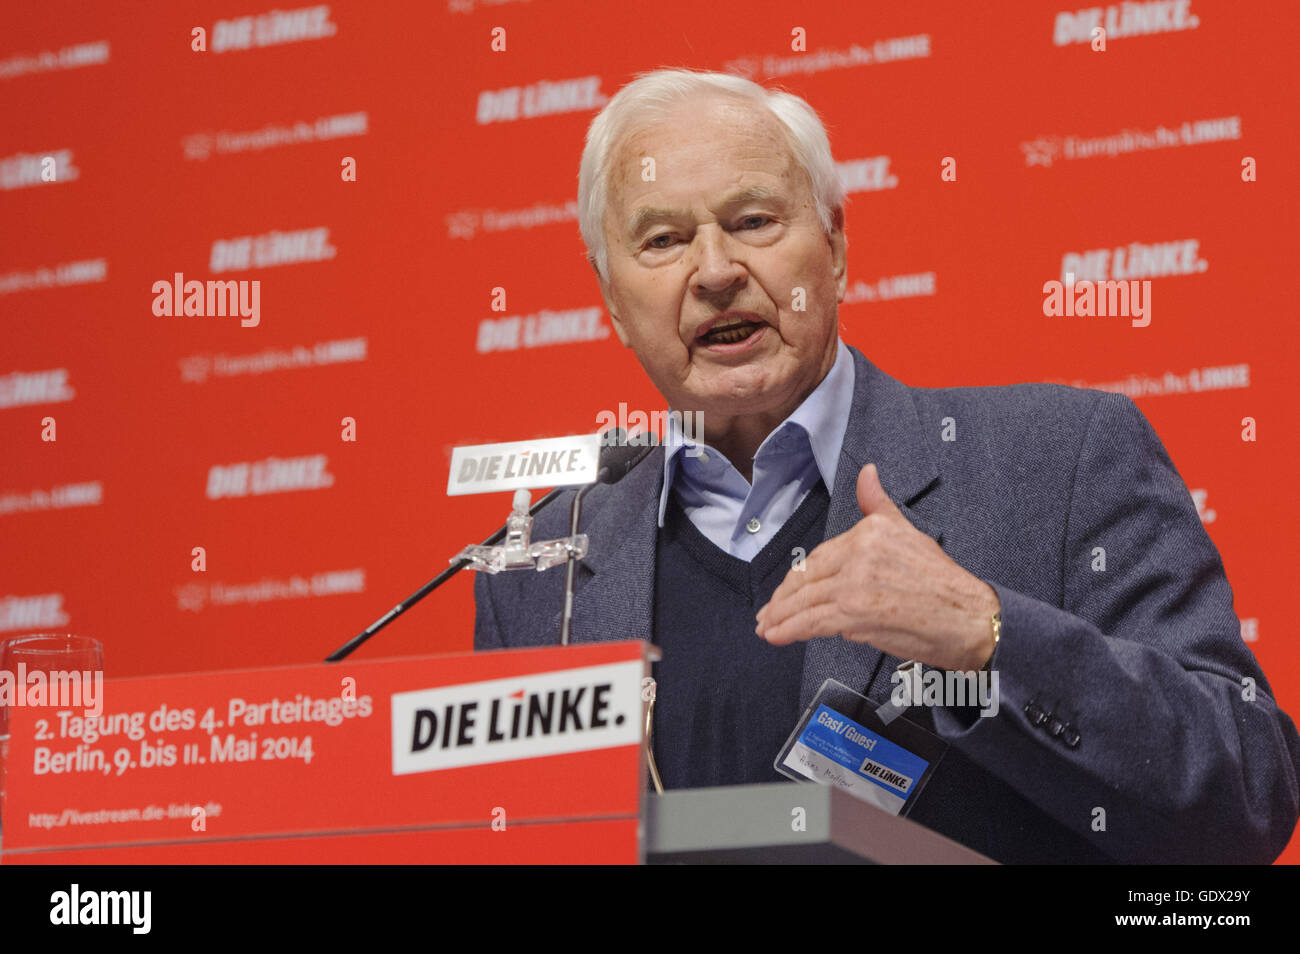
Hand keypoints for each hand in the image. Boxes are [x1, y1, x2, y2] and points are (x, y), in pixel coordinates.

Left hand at [755, 463, 1000, 671]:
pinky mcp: (856, 615)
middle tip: (768, 613)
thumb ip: (877, 504)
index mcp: (868, 533)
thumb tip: (867, 474)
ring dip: (781, 617)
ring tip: (768, 628)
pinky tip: (779, 636)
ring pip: (806, 601)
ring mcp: (855, 585)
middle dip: (782, 599)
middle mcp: (859, 555)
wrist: (970, 617)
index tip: (785, 589)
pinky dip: (790, 630)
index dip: (796, 577)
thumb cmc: (943, 583)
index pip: (818, 556)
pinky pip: (813, 622)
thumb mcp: (907, 530)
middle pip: (807, 578)